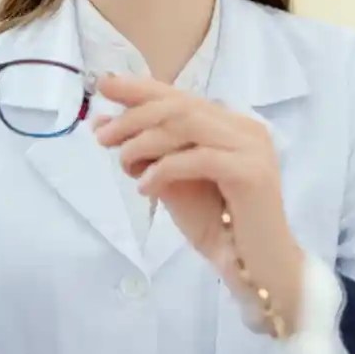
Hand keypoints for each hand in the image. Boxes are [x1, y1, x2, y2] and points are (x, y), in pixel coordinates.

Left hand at [93, 74, 304, 329]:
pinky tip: (145, 187)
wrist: (253, 268)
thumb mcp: (171, 181)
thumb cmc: (216, 225)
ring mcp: (252, 148)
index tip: (104, 85)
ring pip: (188, 124)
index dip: (141, 89)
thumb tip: (105, 124)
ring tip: (123, 162)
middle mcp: (244, 128)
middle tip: (101, 134)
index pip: (180, 97)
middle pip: (181, 106)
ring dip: (146, 139)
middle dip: (135, 115)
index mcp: (229, 125)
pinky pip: (199, 158)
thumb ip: (146, 152)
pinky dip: (165, 168)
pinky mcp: (252, 172)